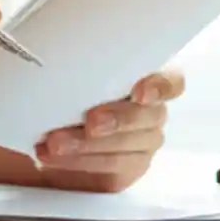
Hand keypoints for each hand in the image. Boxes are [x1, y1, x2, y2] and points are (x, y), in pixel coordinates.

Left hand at [34, 69, 185, 191]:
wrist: (48, 130)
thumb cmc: (65, 92)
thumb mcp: (71, 71)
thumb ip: (82, 66)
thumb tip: (62, 50)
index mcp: (147, 80)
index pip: (171, 82)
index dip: (159, 87)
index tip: (139, 93)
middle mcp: (150, 114)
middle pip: (148, 118)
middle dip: (117, 120)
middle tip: (91, 123)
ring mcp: (141, 144)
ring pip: (126, 147)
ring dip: (88, 146)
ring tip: (55, 143)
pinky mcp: (124, 170)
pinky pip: (108, 170)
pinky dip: (77, 162)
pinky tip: (53, 157)